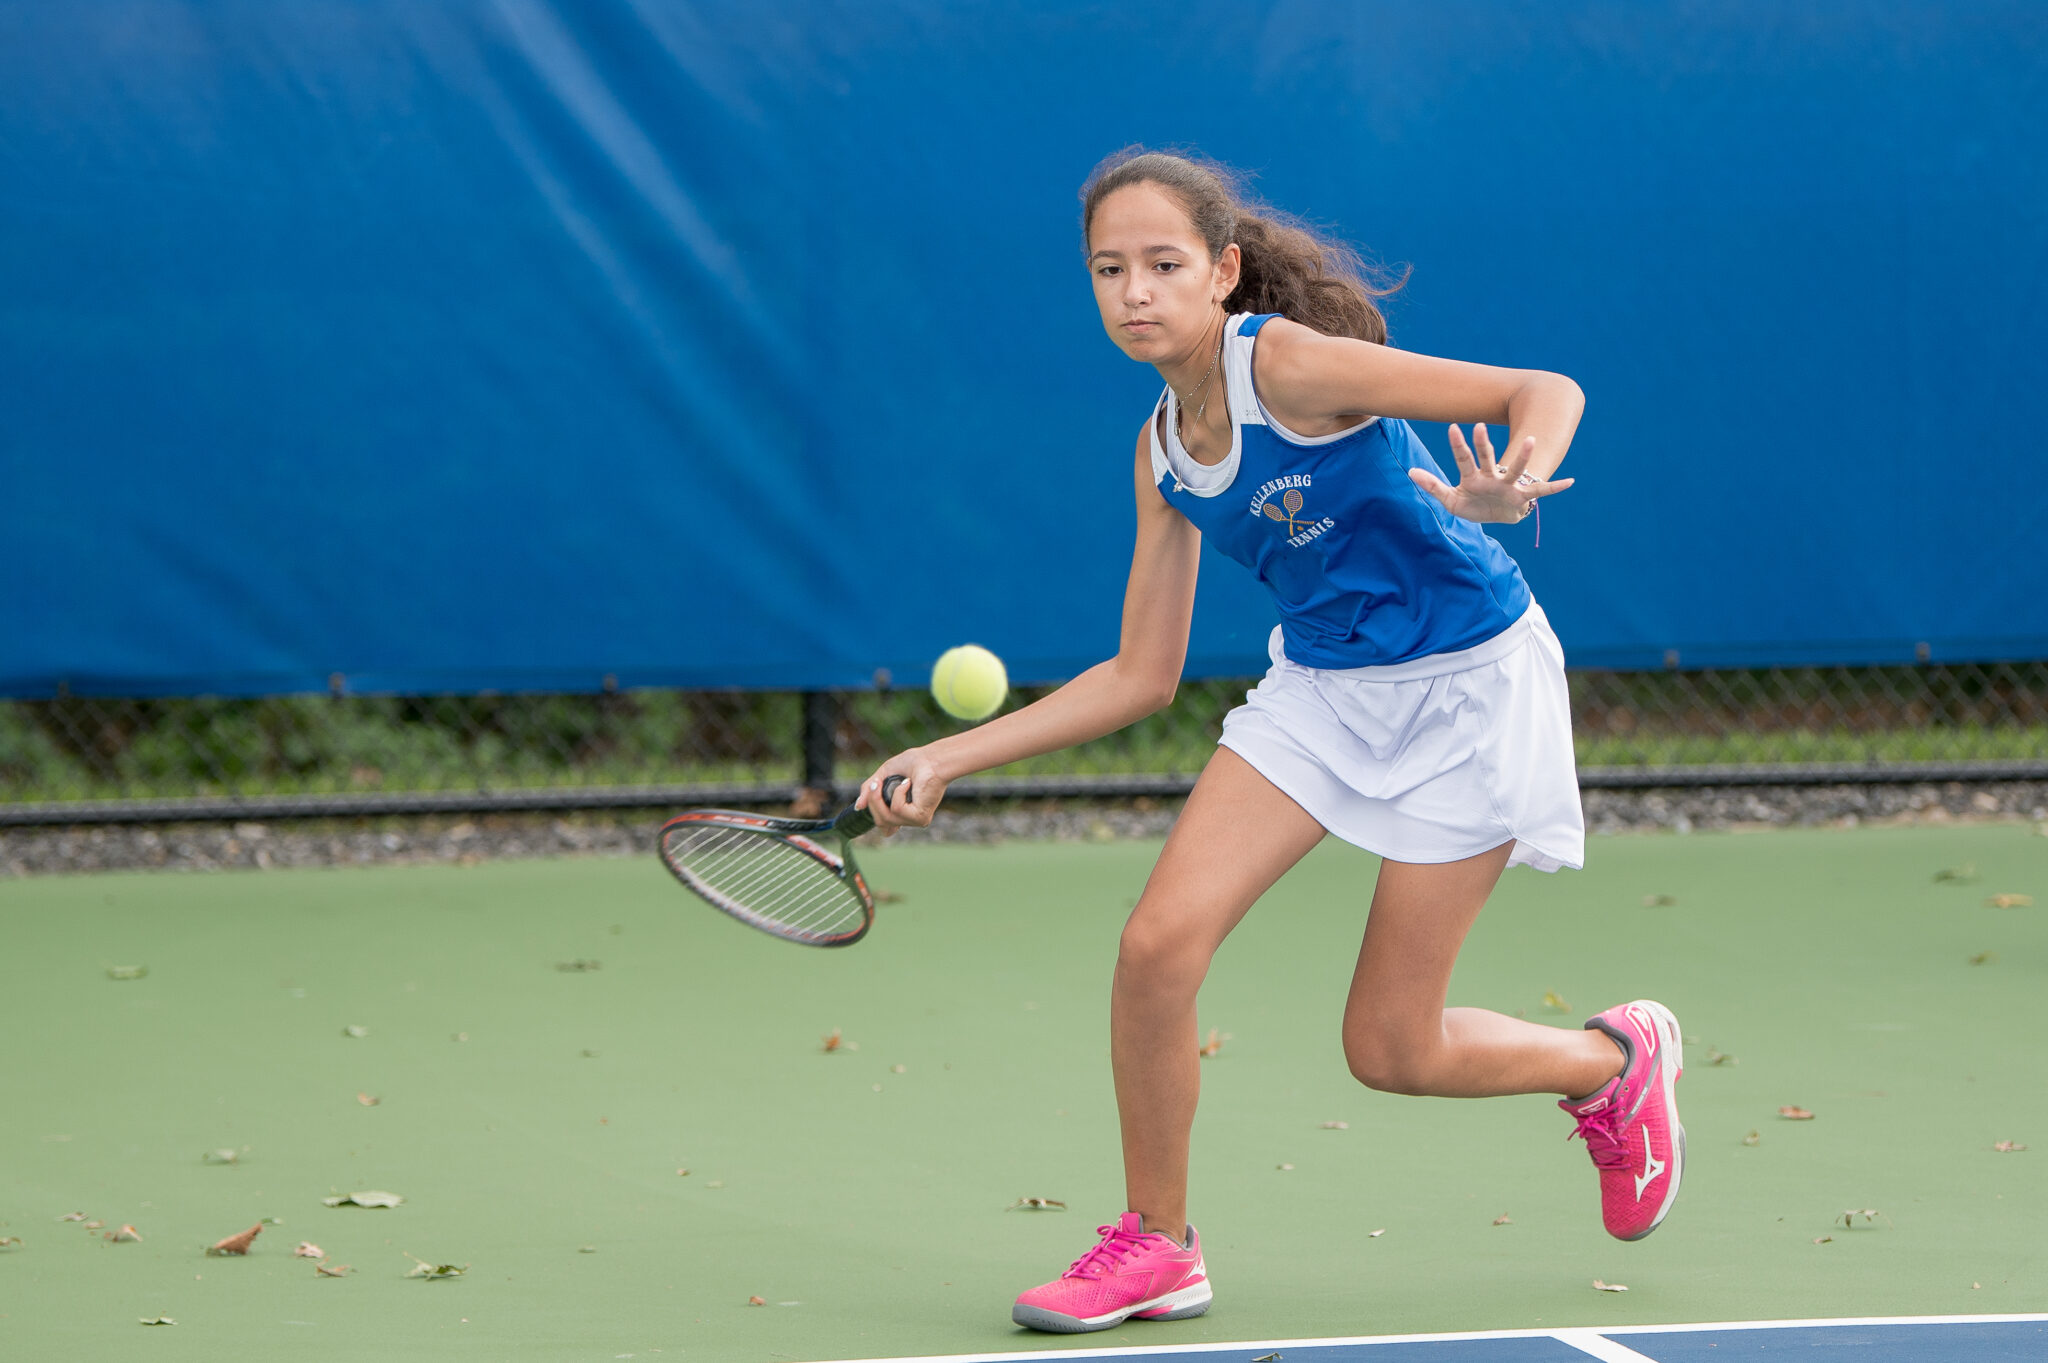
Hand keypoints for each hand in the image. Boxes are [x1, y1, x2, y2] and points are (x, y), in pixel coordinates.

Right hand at [853, 747, 947, 836]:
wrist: (930, 759)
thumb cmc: (912, 764)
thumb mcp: (883, 775)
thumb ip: (869, 791)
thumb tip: (858, 807)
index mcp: (902, 811)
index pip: (886, 828)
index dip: (875, 818)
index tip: (870, 802)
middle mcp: (908, 819)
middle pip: (879, 822)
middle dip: (872, 802)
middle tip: (875, 784)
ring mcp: (914, 820)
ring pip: (885, 818)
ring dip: (880, 798)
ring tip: (889, 781)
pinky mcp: (920, 818)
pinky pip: (897, 810)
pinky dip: (898, 793)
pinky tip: (908, 783)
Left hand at [1408, 424, 1573, 523]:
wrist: (1495, 515)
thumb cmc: (1473, 504)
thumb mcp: (1450, 500)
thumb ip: (1432, 486)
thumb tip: (1410, 471)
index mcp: (1473, 476)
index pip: (1463, 459)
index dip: (1458, 445)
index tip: (1452, 427)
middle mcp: (1492, 476)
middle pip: (1488, 457)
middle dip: (1484, 443)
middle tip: (1480, 424)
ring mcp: (1508, 485)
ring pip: (1517, 468)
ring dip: (1524, 456)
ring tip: (1532, 440)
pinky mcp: (1522, 497)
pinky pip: (1541, 491)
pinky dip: (1555, 487)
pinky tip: (1570, 482)